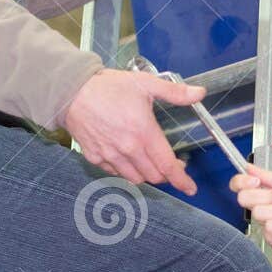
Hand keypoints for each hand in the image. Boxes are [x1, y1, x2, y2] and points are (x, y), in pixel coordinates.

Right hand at [62, 69, 202, 194]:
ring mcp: (110, 156)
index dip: (181, 180)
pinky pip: (116, 173)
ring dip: (146, 173)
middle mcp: (128, 149)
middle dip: (166, 173)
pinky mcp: (95, 158)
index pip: (167, 165)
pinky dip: (126, 170)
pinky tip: (127, 156)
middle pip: (154, 176)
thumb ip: (175, 92)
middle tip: (170, 162)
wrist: (71, 91)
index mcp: (143, 133)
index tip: (190, 188)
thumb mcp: (145, 83)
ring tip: (148, 160)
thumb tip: (200, 93)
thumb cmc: (109, 86)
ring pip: (135, 178)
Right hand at [230, 165, 271, 265]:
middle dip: (266, 196)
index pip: (241, 185)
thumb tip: (249, 167)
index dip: (241, 182)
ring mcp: (267, 222)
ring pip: (259, 213)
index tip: (254, 181)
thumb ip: (269, 176)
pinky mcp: (271, 238)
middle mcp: (265, 206)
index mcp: (268, 191)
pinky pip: (270, 227)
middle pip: (244, 198)